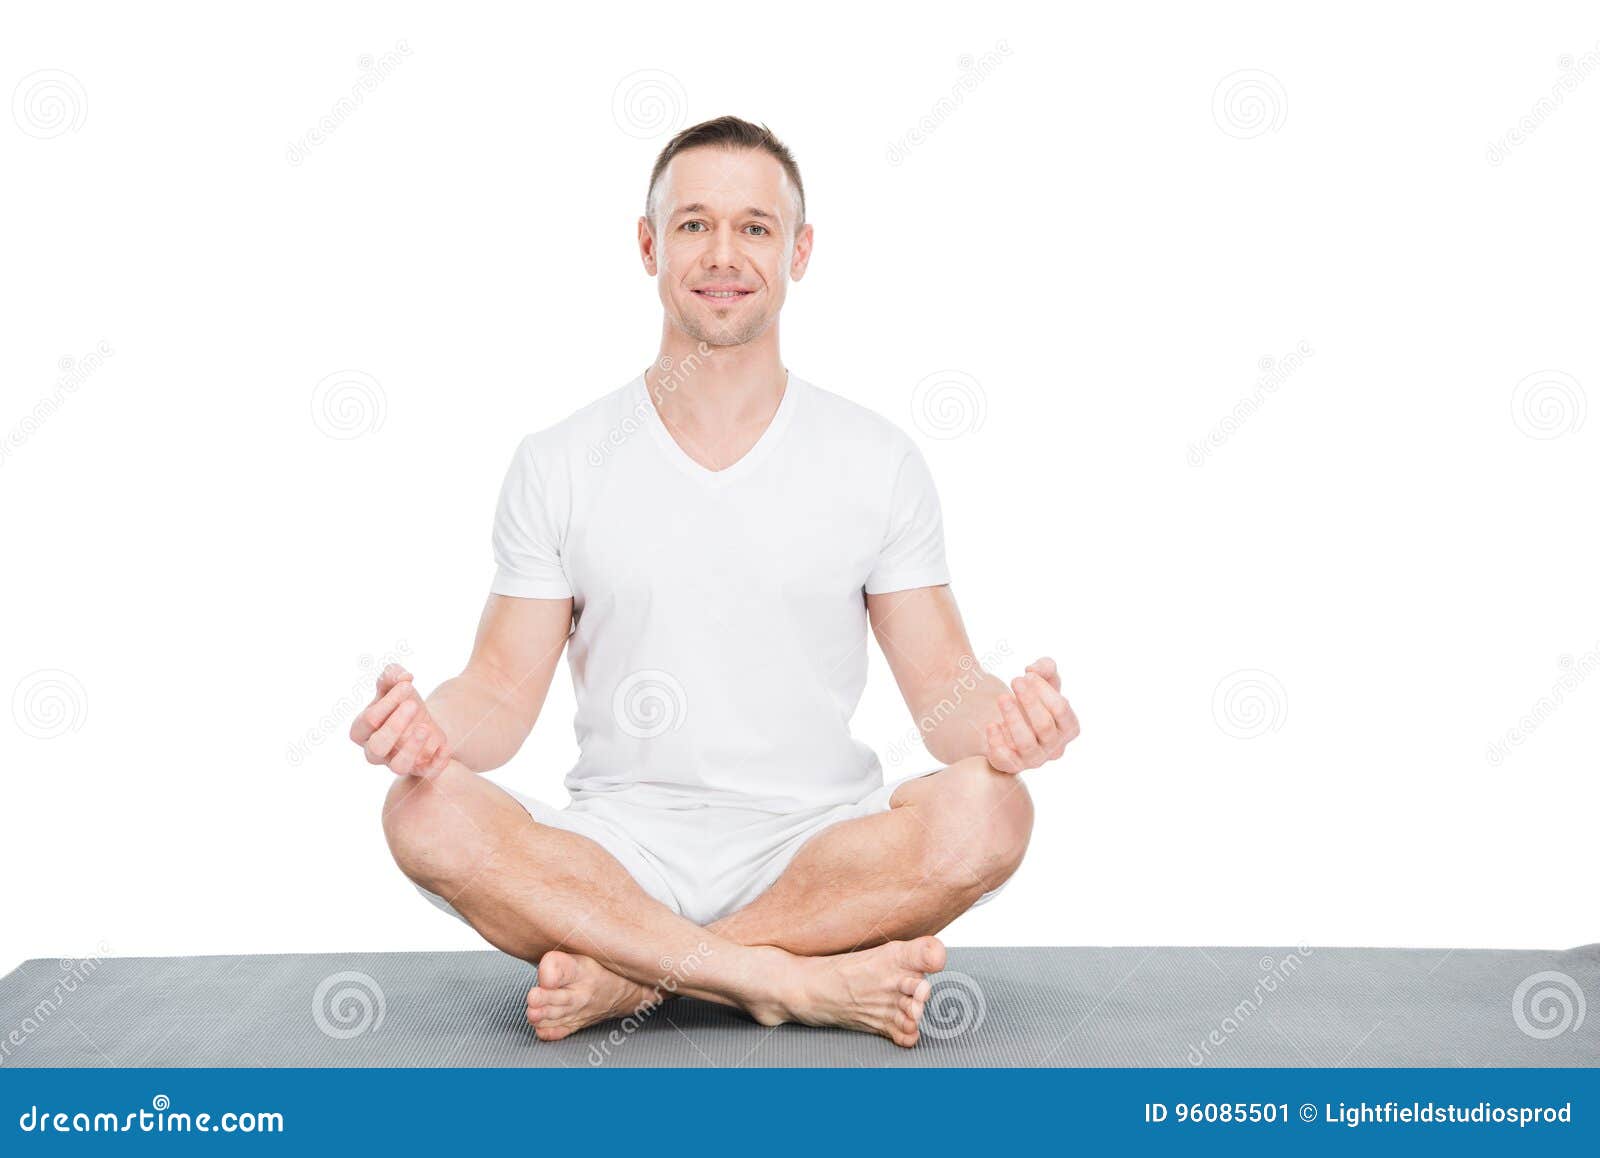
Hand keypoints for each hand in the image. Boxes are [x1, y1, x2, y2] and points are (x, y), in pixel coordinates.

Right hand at [349, 663, 452, 777]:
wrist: (424, 720)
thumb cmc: (402, 701)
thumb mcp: (395, 684)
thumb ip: (392, 675)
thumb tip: (402, 676)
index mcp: (363, 730)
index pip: (367, 721)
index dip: (387, 702)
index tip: (408, 684)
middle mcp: (376, 751)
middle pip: (376, 747)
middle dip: (393, 726)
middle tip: (412, 704)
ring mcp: (398, 762)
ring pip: (398, 766)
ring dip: (411, 747)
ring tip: (425, 727)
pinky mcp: (421, 769)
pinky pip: (428, 774)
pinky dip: (438, 762)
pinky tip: (445, 745)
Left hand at [984, 656, 1078, 773]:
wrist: (1004, 723)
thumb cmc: (1029, 701)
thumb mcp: (1040, 681)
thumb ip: (1045, 668)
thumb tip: (1034, 669)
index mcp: (1068, 728)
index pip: (1061, 710)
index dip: (1044, 690)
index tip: (1027, 674)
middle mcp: (1054, 748)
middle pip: (1044, 726)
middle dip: (1029, 701)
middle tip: (1015, 680)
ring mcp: (1033, 759)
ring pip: (1026, 743)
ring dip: (1013, 718)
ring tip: (1002, 697)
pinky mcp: (1010, 765)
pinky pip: (1005, 759)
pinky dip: (997, 742)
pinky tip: (991, 724)